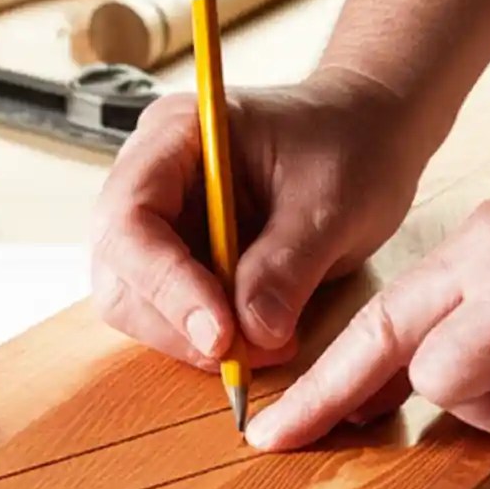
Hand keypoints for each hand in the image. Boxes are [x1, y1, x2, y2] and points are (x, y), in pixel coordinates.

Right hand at [90, 68, 428, 373]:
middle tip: (244, 353)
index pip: (129, 218)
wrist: (370, 136)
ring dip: (190, 339)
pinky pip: (165, 314)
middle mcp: (149, 177)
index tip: (220, 333)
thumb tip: (252, 333)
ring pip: (133, 302)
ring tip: (266, 343)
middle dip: (175, 322)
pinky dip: (205, 339)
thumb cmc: (350, 145)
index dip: (165, 283)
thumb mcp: (332, 203)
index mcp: (174, 135)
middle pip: (119, 269)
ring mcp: (158, 220)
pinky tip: (258, 336)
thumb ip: (288, 265)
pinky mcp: (176, 259)